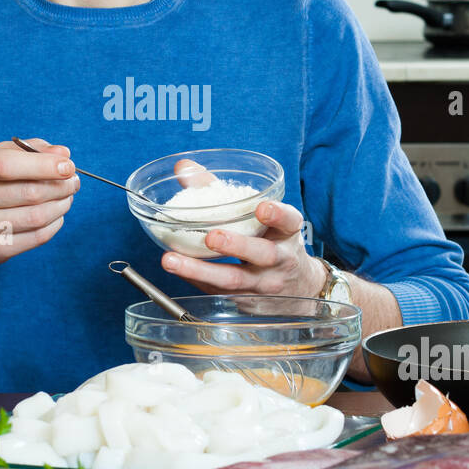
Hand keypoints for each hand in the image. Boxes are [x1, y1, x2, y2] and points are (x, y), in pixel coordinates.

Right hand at [0, 138, 78, 295]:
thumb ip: (24, 151)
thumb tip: (62, 153)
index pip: (8, 165)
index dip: (44, 165)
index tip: (68, 165)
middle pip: (29, 193)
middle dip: (60, 186)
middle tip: (74, 181)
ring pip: (36, 217)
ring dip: (61, 205)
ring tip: (68, 196)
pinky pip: (35, 238)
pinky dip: (53, 224)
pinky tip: (56, 215)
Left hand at [160, 198, 327, 297]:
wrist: (296, 290)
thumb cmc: (271, 242)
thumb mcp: (261, 218)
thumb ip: (222, 191)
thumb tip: (184, 168)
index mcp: (286, 232)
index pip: (289, 221)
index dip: (278, 214)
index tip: (264, 208)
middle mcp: (280, 259)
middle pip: (262, 254)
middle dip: (237, 245)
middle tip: (212, 237)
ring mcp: (264, 283)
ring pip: (234, 279)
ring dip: (200, 270)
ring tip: (172, 260)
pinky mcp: (246, 300)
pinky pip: (218, 291)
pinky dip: (195, 279)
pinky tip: (177, 269)